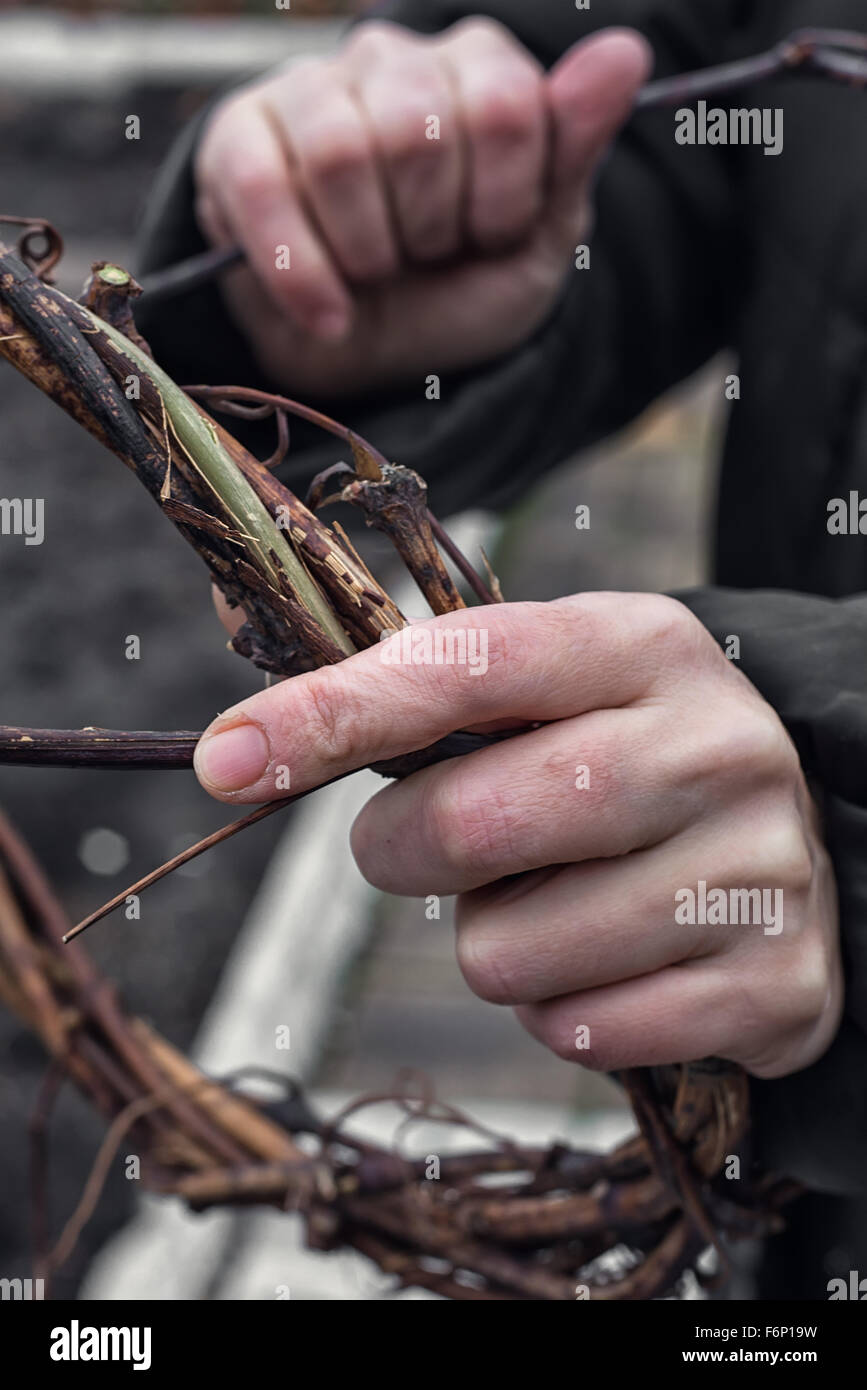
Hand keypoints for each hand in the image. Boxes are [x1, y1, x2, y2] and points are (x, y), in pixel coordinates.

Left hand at [193, 593, 842, 1079]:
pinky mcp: (778, 986)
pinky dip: (555, 1011)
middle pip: (472, 825)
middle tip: (430, 843)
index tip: (227, 759)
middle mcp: (715, 747)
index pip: (468, 667)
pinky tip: (606, 963)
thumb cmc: (622, 756)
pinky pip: (577, 1036)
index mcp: (644, 646)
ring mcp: (761, 870)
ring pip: (507, 955)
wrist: (791, 844)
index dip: (334, 714)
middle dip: (403, 851)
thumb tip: (237, 742)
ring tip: (553, 900)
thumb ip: (416, 692)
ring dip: (491, 941)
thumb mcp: (552, 690)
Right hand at [194, 19, 649, 393]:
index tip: (489, 237)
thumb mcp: (536, 243)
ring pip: (340, 153)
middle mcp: (390, 59)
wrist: (370, 367)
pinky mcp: (235, 142)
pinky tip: (332, 313)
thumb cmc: (453, 295)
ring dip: (368, 252)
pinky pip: (262, 187)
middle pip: (419, 128)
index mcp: (475, 68)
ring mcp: (308, 92)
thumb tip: (626, 54)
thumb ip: (574, 150)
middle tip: (423, 257)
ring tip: (375, 274)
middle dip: (430, 229)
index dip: (502, 200)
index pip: (504, 104)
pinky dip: (302, 272)